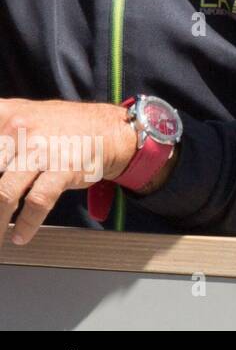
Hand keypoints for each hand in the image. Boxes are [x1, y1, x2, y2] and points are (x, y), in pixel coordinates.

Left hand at [0, 98, 135, 244]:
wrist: (110, 129)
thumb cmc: (61, 126)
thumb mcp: (21, 112)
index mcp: (5, 115)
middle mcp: (20, 131)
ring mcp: (42, 151)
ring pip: (3, 194)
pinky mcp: (64, 168)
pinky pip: (37, 203)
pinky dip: (26, 225)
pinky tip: (20, 236)